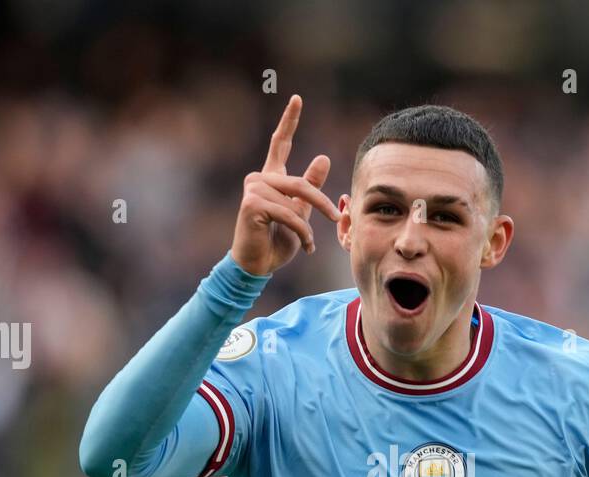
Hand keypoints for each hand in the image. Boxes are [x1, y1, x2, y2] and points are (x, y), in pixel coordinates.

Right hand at [230, 94, 340, 276]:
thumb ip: (310, 187)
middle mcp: (259, 179)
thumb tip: (323, 157)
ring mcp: (253, 189)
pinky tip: (305, 246)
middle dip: (321, 203)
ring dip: (308, 226)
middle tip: (336, 218)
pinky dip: (302, 232)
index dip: (289, 121)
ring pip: (296, 201)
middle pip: (300, 184)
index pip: (279, 143)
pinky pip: (289, 214)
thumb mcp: (300, 212)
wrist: (257, 265)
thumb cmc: (277, 241)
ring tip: (309, 244)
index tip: (297, 99)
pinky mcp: (252, 204)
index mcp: (270, 177)